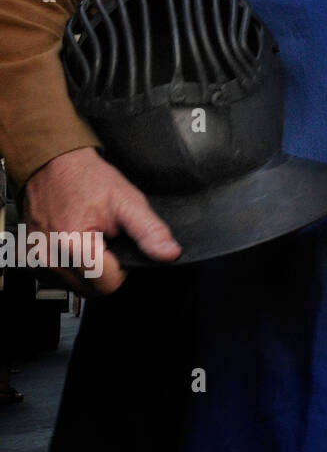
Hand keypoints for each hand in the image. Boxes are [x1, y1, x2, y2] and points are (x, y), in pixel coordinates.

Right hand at [21, 147, 179, 293]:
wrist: (53, 162)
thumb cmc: (87, 178)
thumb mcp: (127, 200)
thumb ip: (150, 231)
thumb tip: (169, 254)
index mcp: (73, 245)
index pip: (110, 284)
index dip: (124, 267)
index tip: (121, 244)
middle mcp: (50, 257)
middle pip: (93, 289)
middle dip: (108, 269)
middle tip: (108, 239)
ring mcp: (37, 259)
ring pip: (77, 285)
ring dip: (91, 269)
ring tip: (93, 237)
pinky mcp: (31, 258)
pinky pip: (62, 276)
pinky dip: (75, 264)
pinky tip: (78, 241)